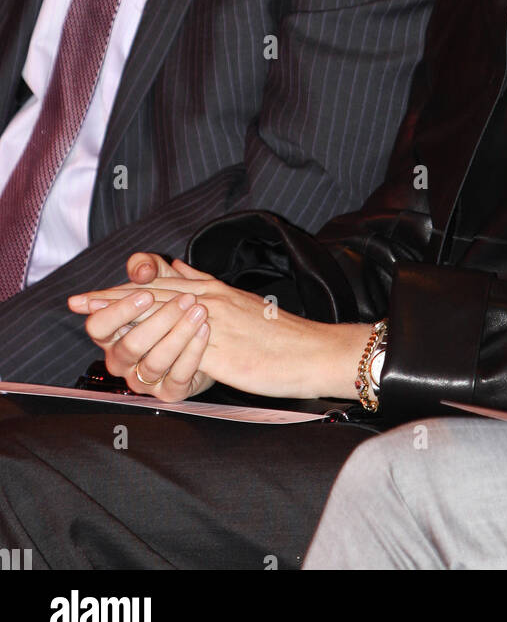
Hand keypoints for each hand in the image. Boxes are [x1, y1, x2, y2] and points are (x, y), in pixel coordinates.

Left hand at [69, 265, 371, 402]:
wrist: (312, 350)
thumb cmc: (280, 333)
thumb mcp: (241, 301)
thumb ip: (205, 283)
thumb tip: (178, 265)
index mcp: (214, 291)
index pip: (161, 284)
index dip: (124, 287)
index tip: (92, 293)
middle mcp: (210, 301)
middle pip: (153, 297)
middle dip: (113, 299)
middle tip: (79, 301)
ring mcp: (214, 325)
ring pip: (161, 318)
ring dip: (124, 320)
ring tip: (94, 322)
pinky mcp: (221, 351)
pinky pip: (182, 350)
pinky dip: (154, 350)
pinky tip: (131, 356)